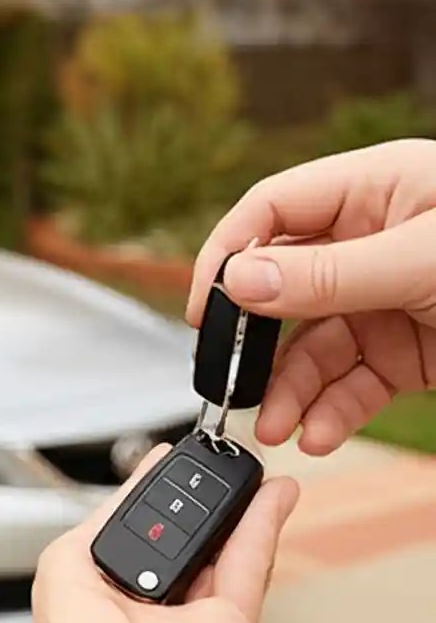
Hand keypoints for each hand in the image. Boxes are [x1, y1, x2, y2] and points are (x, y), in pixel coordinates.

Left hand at [27, 446, 299, 622]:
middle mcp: (144, 604)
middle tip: (211, 456)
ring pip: (220, 548)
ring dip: (235, 505)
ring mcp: (189, 618)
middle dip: (196, 495)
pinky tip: (270, 496)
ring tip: (244, 465)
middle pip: (180, 536)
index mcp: (98, 592)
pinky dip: (261, 528)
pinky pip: (246, 568)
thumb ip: (93, 531)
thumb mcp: (60, 577)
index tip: (167, 455)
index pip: (130, 529)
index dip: (149, 491)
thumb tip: (121, 496)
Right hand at [188, 139, 435, 454]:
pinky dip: (332, 411)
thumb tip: (242, 280)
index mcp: (375, 189)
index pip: (273, 211)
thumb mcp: (427, 262)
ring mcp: (389, 298)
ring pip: (313, 345)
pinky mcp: (409, 349)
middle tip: (232, 383)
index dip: (230, 255)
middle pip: (284, 287)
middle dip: (259, 342)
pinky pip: (353, 380)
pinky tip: (320, 434)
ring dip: (291, 390)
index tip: (208, 309)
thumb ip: (329, 274)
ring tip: (277, 428)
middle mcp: (372, 242)